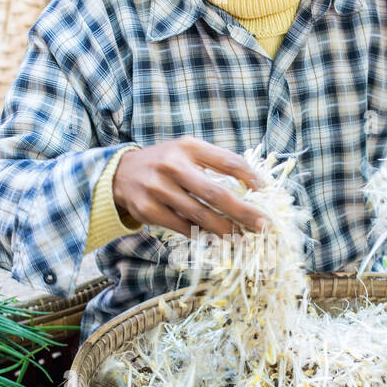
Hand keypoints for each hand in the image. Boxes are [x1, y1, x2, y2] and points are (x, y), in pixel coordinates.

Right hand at [112, 137, 266, 238]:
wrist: (121, 174)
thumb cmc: (166, 163)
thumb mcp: (187, 151)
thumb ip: (215, 163)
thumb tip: (254, 186)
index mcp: (188, 147)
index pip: (228, 161)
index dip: (251, 178)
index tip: (266, 192)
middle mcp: (172, 166)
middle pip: (215, 194)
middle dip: (243, 212)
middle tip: (263, 225)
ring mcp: (158, 189)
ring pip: (199, 215)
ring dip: (225, 230)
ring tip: (243, 238)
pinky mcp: (148, 210)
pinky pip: (182, 227)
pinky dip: (201, 235)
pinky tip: (216, 239)